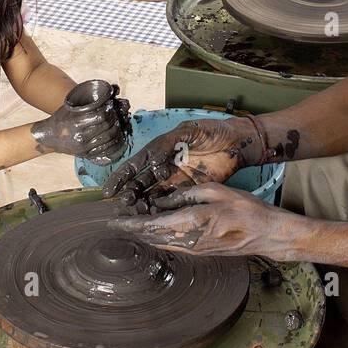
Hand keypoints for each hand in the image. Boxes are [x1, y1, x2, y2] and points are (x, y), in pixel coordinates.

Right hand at [31, 82, 130, 161]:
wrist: (48, 137)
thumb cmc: (60, 119)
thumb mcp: (69, 108)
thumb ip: (85, 104)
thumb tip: (105, 95)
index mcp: (76, 122)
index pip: (100, 116)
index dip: (109, 110)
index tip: (111, 106)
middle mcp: (80, 136)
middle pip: (106, 126)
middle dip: (114, 119)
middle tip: (116, 114)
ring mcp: (83, 147)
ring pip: (107, 138)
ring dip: (116, 130)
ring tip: (117, 124)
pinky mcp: (85, 154)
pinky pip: (104, 149)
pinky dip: (113, 142)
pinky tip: (116, 137)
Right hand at [103, 117, 258, 202]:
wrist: (238, 142)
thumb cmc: (213, 131)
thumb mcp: (188, 131)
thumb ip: (167, 146)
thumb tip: (154, 166)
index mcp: (160, 150)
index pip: (135, 165)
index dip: (121, 178)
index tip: (108, 191)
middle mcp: (164, 167)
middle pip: (141, 184)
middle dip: (130, 194)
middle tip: (124, 205)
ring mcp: (177, 180)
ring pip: (154, 195)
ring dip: (144, 204)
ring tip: (136, 213)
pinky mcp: (191, 190)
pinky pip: (174, 202)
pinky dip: (164, 210)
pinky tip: (156, 217)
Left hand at [117, 183, 307, 258]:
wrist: (267, 235)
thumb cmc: (246, 209)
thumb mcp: (216, 191)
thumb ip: (186, 195)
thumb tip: (160, 202)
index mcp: (192, 222)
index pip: (152, 226)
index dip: (130, 225)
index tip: (114, 222)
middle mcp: (189, 241)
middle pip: (152, 238)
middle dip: (133, 230)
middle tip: (117, 220)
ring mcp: (195, 250)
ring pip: (160, 243)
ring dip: (144, 234)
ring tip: (131, 222)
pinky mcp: (200, 252)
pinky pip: (172, 245)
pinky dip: (158, 237)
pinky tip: (153, 228)